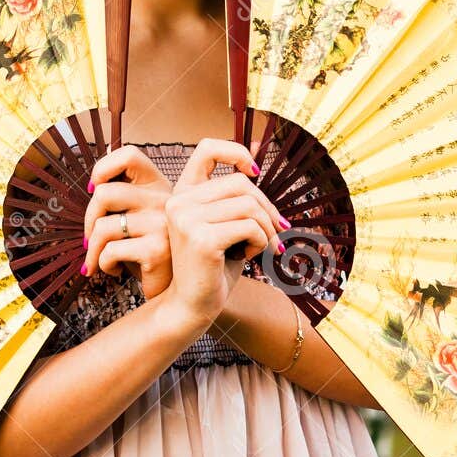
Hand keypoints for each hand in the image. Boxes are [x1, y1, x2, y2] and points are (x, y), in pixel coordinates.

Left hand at [83, 145, 173, 299]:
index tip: (94, 189)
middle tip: (89, 239)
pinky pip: (110, 251)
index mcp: (159, 185)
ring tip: (98, 260)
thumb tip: (97, 173)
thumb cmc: (149, 249)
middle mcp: (164, 199)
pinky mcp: (157, 250)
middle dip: (88, 220)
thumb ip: (125, 195)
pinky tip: (114, 270)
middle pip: (104, 194)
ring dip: (92, 249)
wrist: (175, 289)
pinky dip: (102, 264)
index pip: (129, 154)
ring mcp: (162, 224)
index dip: (103, 166)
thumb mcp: (140, 215)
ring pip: (103, 227)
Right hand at [162, 139, 288, 330]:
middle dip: (267, 208)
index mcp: (182, 194)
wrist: (192, 308)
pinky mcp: (202, 238)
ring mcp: (187, 219)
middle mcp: (179, 201)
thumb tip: (256, 162)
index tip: (255, 171)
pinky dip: (261, 243)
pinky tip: (249, 257)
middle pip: (241, 184)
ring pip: (249, 205)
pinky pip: (251, 227)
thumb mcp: (223, 226)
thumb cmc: (213, 269)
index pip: (208, 149)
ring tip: (260, 248)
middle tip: (277, 232)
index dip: (235, 151)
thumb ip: (234, 199)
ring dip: (266, 229)